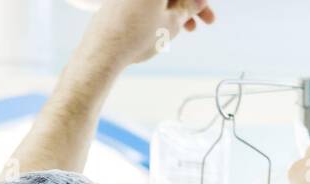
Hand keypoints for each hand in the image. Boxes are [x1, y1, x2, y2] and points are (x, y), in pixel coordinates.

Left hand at [80, 0, 215, 66]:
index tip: (207, 13)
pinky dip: (158, 9)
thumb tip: (198, 3)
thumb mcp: (171, 23)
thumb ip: (188, 8)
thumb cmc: (137, 36)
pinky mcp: (117, 1)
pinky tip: (166, 25)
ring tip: (188, 29)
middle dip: (190, 4)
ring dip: (176, 8)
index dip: (199, 2)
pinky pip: (144, 1)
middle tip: (207, 21)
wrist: (102, 51)